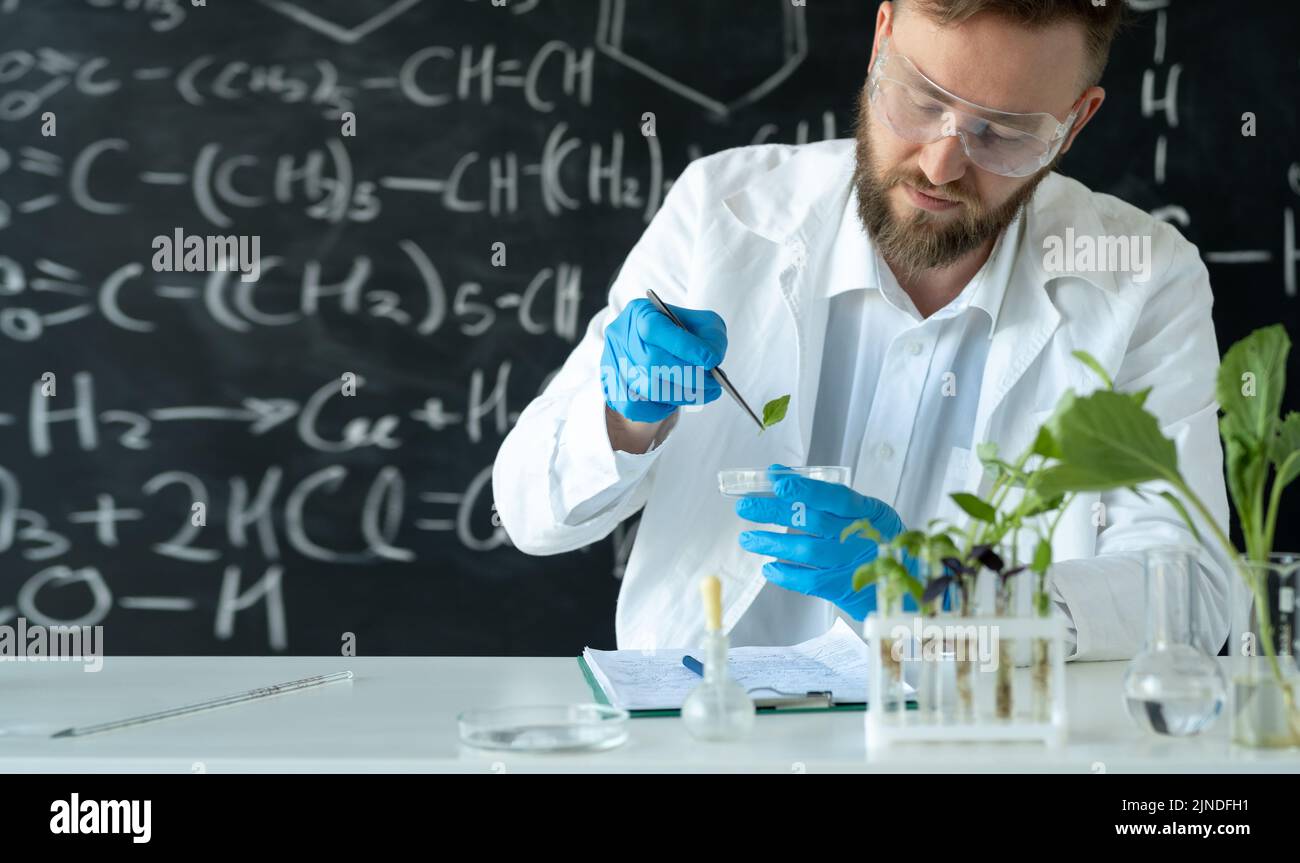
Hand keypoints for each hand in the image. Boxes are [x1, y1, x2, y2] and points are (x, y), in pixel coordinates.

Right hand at [600, 298, 726, 422]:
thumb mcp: (701, 325)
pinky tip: (674, 398)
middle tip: (714, 384)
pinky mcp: (611, 388)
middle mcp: (621, 337)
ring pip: (647, 388)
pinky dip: (661, 407)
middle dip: (689, 376)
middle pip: (652, 363)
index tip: (711, 361)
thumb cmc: (682, 335)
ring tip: (701, 392)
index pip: (655, 329)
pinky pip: (636, 408)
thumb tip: (711, 359)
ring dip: (681, 394)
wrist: (655, 349)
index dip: (684, 346)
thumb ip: (711, 337)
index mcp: (640, 313)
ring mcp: (613, 364)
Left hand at [735, 464, 912, 619]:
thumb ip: (823, 495)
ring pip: (807, 550)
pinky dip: (786, 574)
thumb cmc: (878, 541)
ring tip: (748, 539)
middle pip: (812, 520)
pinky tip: (769, 567)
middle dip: (774, 512)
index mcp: (869, 511)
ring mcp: (852, 563)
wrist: (908, 585)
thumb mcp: (864, 512)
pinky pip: (809, 580)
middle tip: (744, 508)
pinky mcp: (844, 587)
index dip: (804, 489)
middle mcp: (861, 535)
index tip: (775, 481)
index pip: (834, 496)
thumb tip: (776, 474)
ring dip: (773, 543)